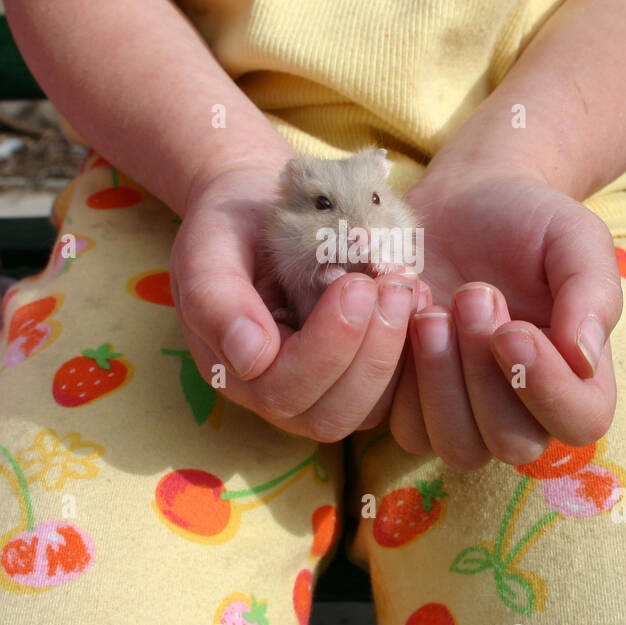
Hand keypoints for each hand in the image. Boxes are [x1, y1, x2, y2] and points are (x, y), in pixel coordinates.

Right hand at [169, 162, 425, 443]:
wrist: (259, 210)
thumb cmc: (230, 228)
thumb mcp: (208, 250)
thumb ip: (215, 300)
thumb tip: (250, 358)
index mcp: (236, 371)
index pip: (283, 390)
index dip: (326, 348)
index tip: (355, 284)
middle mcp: (279, 393)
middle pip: (332, 414)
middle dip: (372, 355)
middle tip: (393, 287)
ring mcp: (321, 390)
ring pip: (369, 409)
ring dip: (397, 352)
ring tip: (406, 287)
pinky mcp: (357, 376)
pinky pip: (394, 390)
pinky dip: (413, 347)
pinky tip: (417, 293)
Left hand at [390, 162, 621, 470]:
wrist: (464, 198)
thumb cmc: (530, 221)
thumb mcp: (575, 239)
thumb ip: (592, 292)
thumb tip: (584, 356)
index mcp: (576, 376)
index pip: (579, 421)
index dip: (547, 388)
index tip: (513, 329)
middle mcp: (521, 408)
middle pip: (509, 442)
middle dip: (482, 374)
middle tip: (472, 295)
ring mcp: (458, 409)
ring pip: (449, 442)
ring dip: (435, 377)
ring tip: (430, 309)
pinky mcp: (402, 397)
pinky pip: (390, 418)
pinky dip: (388, 368)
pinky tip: (398, 308)